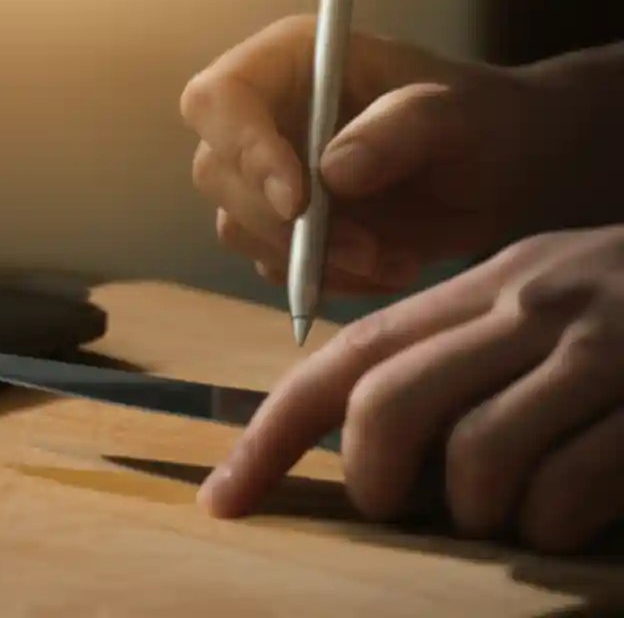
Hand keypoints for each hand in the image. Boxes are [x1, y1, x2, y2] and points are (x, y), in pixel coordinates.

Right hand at [180, 15, 623, 293]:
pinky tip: (385, 265)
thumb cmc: (481, 121)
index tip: (298, 202)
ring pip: (237, 226)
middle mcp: (262, 115)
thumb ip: (400, 129)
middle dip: (284, 224)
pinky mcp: (279, 227)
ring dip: (310, 259)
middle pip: (216, 173)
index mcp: (288, 63)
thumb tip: (332, 172)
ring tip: (392, 259)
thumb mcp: (457, 113)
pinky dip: (325, 279)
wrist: (501, 173)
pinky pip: (272, 265)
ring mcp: (264, 174)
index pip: (218, 99)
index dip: (242, 149)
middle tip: (366, 248)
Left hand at [198, 226, 623, 552]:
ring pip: (473, 455)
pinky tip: (575, 519)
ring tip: (509, 513)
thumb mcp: (543, 314)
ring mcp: (600, 350)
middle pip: (387, 404)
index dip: (272, 432)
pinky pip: (564, 489)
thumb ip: (459, 360)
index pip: (346, 357)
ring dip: (474, 511)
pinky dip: (552, 526)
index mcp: (485, 285)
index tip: (225, 498)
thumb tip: (362, 447)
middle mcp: (531, 305)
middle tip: (395, 507)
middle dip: (371, 479)